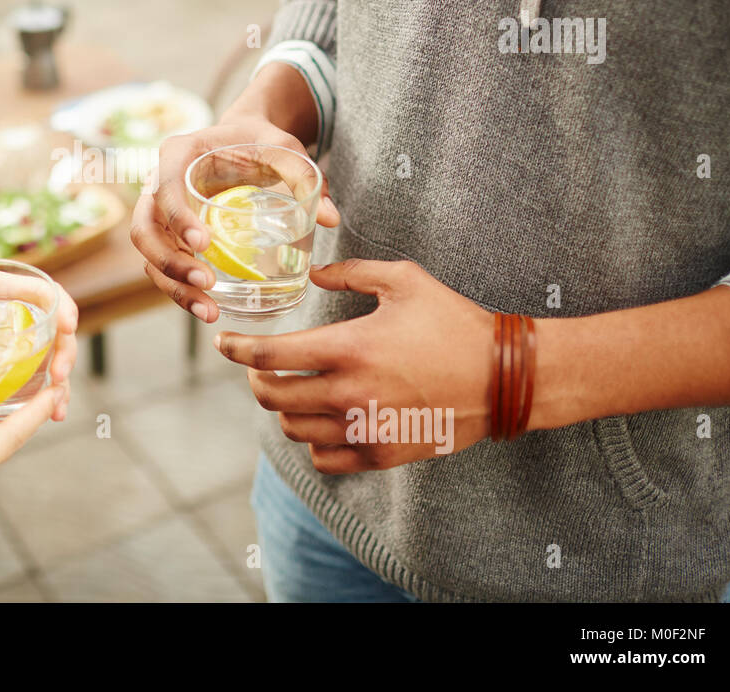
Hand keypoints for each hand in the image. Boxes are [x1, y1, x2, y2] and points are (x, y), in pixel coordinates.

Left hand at [0, 262, 77, 420]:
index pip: (43, 290)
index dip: (62, 306)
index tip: (67, 328)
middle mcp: (11, 309)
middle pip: (54, 327)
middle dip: (64, 353)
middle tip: (58, 380)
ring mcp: (9, 332)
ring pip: (48, 353)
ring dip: (60, 381)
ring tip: (57, 411)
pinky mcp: (2, 352)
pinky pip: (31, 369)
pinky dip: (42, 390)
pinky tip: (46, 415)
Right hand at [131, 119, 339, 323]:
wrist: (241, 142)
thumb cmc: (258, 141)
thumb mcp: (283, 147)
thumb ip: (305, 175)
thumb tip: (330, 219)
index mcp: (177, 153)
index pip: (164, 188)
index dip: (178, 218)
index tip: (204, 244)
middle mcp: (157, 182)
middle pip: (144, 230)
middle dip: (169, 263)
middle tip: (207, 283)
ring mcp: (158, 212)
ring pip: (148, 256)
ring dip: (173, 287)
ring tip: (209, 312)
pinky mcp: (168, 235)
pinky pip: (162, 267)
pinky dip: (180, 291)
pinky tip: (208, 309)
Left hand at [214, 258, 493, 472]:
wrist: (504, 377)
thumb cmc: (454, 322)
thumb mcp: (404, 281)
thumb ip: (351, 272)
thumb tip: (313, 272)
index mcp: (350, 348)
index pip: (271, 356)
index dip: (239, 349)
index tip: (225, 343)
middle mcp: (351, 394)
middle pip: (273, 398)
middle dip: (256, 380)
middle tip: (258, 368)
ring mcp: (365, 429)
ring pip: (294, 430)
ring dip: (284, 410)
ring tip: (291, 391)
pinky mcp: (382, 454)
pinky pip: (325, 458)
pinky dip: (313, 441)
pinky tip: (321, 421)